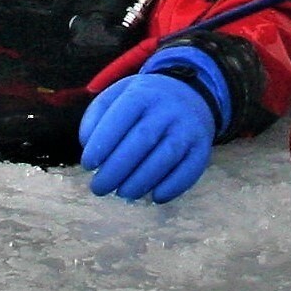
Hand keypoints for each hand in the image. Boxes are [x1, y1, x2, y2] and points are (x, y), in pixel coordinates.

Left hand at [79, 74, 214, 202]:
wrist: (189, 96)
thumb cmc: (143, 102)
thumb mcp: (118, 95)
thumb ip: (97, 116)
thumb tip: (88, 146)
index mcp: (142, 93)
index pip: (120, 118)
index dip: (102, 143)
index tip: (88, 165)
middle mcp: (167, 109)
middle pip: (141, 140)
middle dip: (116, 169)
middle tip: (99, 188)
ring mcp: (187, 128)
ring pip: (165, 157)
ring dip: (140, 181)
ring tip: (122, 193)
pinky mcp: (202, 148)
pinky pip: (188, 171)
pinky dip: (171, 188)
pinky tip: (154, 197)